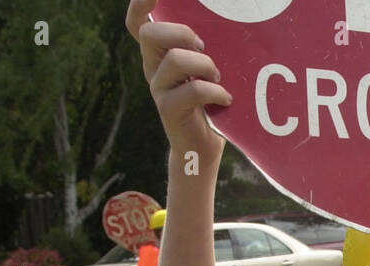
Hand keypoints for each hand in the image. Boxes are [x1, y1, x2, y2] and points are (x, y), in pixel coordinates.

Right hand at [126, 0, 230, 165]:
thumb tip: (231, 27)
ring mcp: (158, 88)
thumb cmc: (209, 103)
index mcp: (159, 53)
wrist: (200, 147)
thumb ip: (205, 51)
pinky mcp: (168, 110)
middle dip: (179, 32)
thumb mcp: (205, 72)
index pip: (137, 23)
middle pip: (149, 33)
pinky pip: (192, 91)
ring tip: (219, 77)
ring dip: (203, 64)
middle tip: (203, 46)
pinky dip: (214, 92)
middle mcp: (153, 67)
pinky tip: (226, 98)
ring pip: (173, 60)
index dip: (140, 5)